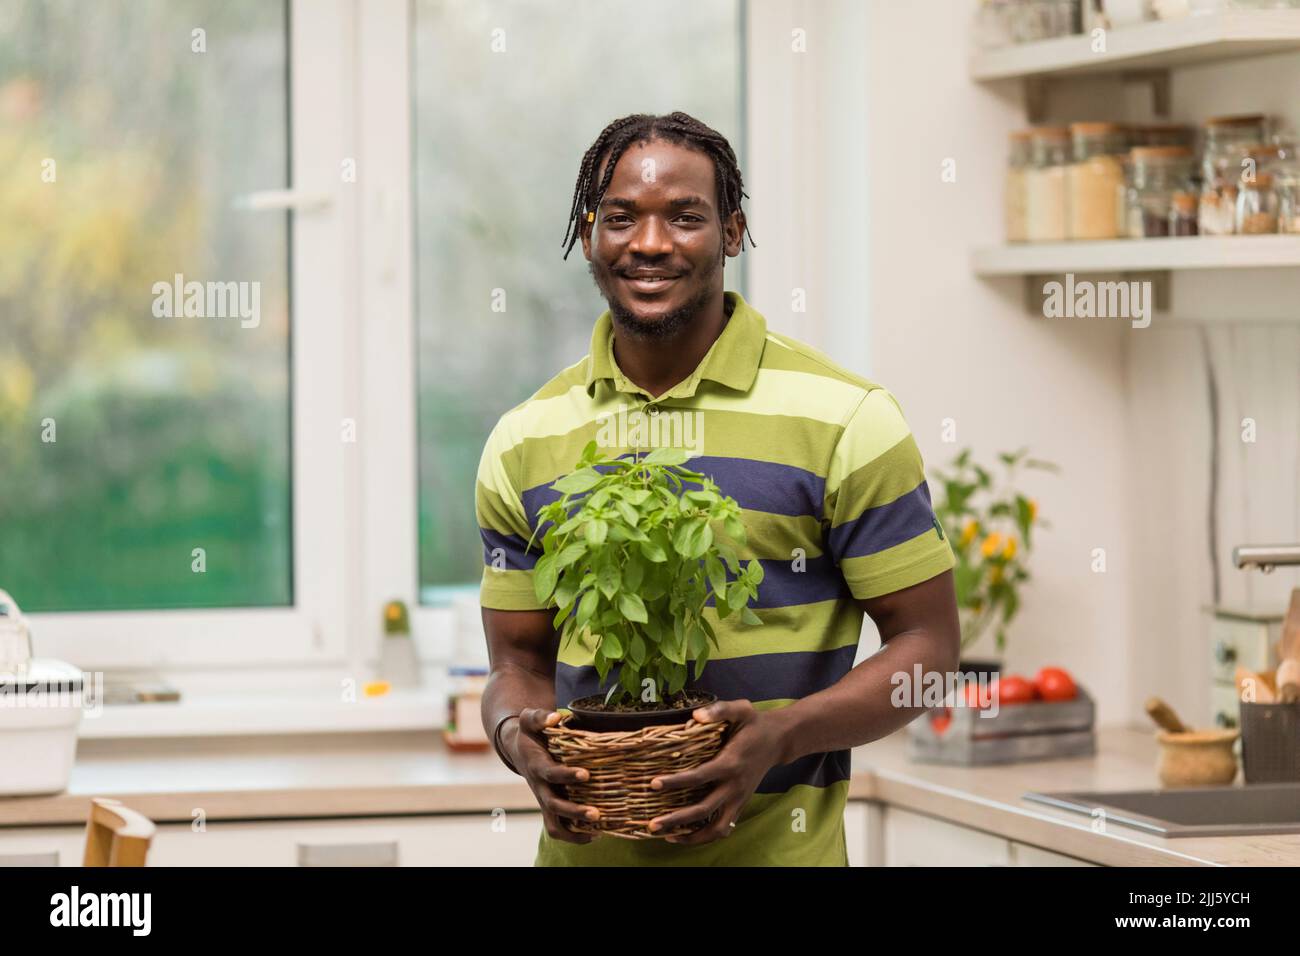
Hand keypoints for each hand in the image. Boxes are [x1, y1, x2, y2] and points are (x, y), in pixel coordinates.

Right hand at [506, 708, 601, 843]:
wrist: (518, 749)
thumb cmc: (530, 733)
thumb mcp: (529, 720)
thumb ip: (540, 717)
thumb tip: (556, 717)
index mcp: (536, 765)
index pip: (550, 774)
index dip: (567, 775)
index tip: (586, 774)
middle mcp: (540, 786)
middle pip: (554, 805)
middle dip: (575, 811)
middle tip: (597, 813)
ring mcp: (544, 799)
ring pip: (554, 822)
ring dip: (575, 829)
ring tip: (599, 828)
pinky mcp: (550, 807)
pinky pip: (558, 828)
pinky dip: (574, 836)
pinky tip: (596, 834)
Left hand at [646, 699, 785, 844]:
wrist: (779, 740)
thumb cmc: (755, 723)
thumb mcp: (741, 709)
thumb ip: (719, 710)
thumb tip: (696, 715)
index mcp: (730, 763)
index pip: (699, 777)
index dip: (675, 782)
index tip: (653, 784)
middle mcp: (735, 786)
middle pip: (703, 809)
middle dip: (676, 819)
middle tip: (652, 824)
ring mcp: (739, 799)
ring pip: (717, 828)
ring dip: (692, 837)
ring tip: (668, 837)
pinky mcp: (741, 804)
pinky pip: (724, 828)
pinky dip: (705, 836)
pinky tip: (686, 834)